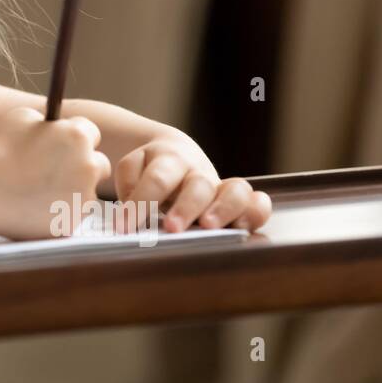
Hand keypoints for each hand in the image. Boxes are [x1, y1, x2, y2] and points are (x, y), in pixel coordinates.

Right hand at [0, 107, 111, 239]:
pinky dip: (59, 212)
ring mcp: (81, 198)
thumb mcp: (20, 117)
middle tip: (57, 169)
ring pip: (86, 192)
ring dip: (72, 190)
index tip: (62, 145)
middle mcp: (87, 166)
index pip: (92, 133)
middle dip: (83, 165)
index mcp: (77, 137)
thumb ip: (47, 121)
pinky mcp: (70, 223)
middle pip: (99, 164)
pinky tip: (35, 206)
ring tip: (40, 190)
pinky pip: (71, 215)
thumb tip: (55, 126)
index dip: (76, 138)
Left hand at [112, 131, 270, 232]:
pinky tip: (242, 227)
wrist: (175, 155)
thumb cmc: (149, 169)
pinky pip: (257, 203)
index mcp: (169, 159)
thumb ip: (130, 185)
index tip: (124, 226)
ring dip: (224, 210)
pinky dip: (255, 212)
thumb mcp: (133, 169)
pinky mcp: (239, 202)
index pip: (157, 178)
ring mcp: (221, 185)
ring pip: (235, 191)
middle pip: (198, 185)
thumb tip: (133, 212)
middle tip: (171, 228)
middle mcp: (198, 171)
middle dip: (186, 207)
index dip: (141, 202)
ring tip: (209, 227)